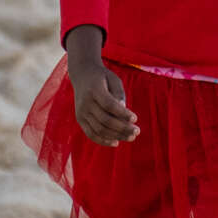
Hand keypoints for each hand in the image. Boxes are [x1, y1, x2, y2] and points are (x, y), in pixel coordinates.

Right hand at [63, 27, 137, 145]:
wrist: (82, 75)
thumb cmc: (103, 77)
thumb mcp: (113, 80)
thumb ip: (119, 94)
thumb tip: (124, 111)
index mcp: (94, 89)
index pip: (109, 105)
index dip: (122, 113)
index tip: (135, 118)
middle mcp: (85, 103)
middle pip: (105, 120)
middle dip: (123, 128)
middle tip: (137, 131)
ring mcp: (81, 113)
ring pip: (99, 129)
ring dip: (116, 136)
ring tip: (131, 137)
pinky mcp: (80, 119)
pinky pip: (91, 134)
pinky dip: (103, 140)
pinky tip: (116, 142)